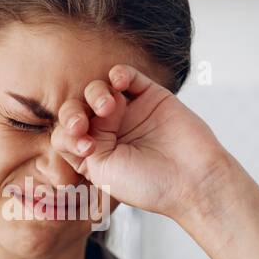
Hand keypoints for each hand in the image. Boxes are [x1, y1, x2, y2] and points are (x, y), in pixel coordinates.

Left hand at [50, 64, 233, 221]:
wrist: (192, 180)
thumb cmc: (148, 184)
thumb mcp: (101, 172)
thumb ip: (78, 146)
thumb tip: (71, 124)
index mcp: (95, 153)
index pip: (66, 133)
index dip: (67, 134)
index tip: (85, 147)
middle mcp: (109, 132)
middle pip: (77, 108)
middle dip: (73, 112)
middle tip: (83, 123)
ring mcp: (129, 112)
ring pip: (98, 89)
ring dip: (95, 93)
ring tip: (108, 107)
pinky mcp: (150, 96)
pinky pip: (126, 76)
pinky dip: (118, 74)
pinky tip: (119, 83)